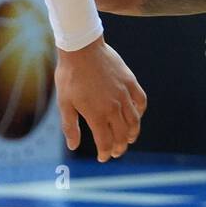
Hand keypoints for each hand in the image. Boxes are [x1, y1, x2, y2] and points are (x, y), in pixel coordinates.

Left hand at [55, 35, 146, 161]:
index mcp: (97, 115)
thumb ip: (70, 126)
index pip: (106, 142)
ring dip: (132, 134)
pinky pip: (140, 102)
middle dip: (120, 147)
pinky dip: (139, 112)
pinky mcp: (130, 82)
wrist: (82, 48)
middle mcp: (114, 108)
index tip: (103, 157)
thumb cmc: (70, 76)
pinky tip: (135, 115)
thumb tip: (73, 146)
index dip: (105, 154)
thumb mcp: (64, 103)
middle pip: (122, 135)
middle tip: (116, 152)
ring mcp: (124, 95)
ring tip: (128, 139)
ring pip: (134, 122)